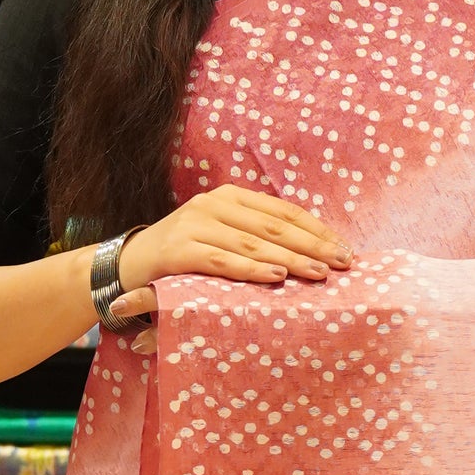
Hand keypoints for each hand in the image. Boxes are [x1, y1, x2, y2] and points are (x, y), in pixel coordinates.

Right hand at [110, 183, 352, 343]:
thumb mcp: (224, 237)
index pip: (284, 211)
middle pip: (274, 225)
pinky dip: (251, 269)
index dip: (317, 230)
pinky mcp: (179, 250)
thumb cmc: (186, 255)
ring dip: (289, 259)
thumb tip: (310, 254)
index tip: (345, 250)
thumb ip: (257, 238)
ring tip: (318, 273)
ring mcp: (195, 224)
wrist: (129, 265)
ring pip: (252, 243)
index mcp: (232, 197)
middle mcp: (214, 204)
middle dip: (312, 245)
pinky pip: (222, 260)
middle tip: (342, 264)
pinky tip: (276, 278)